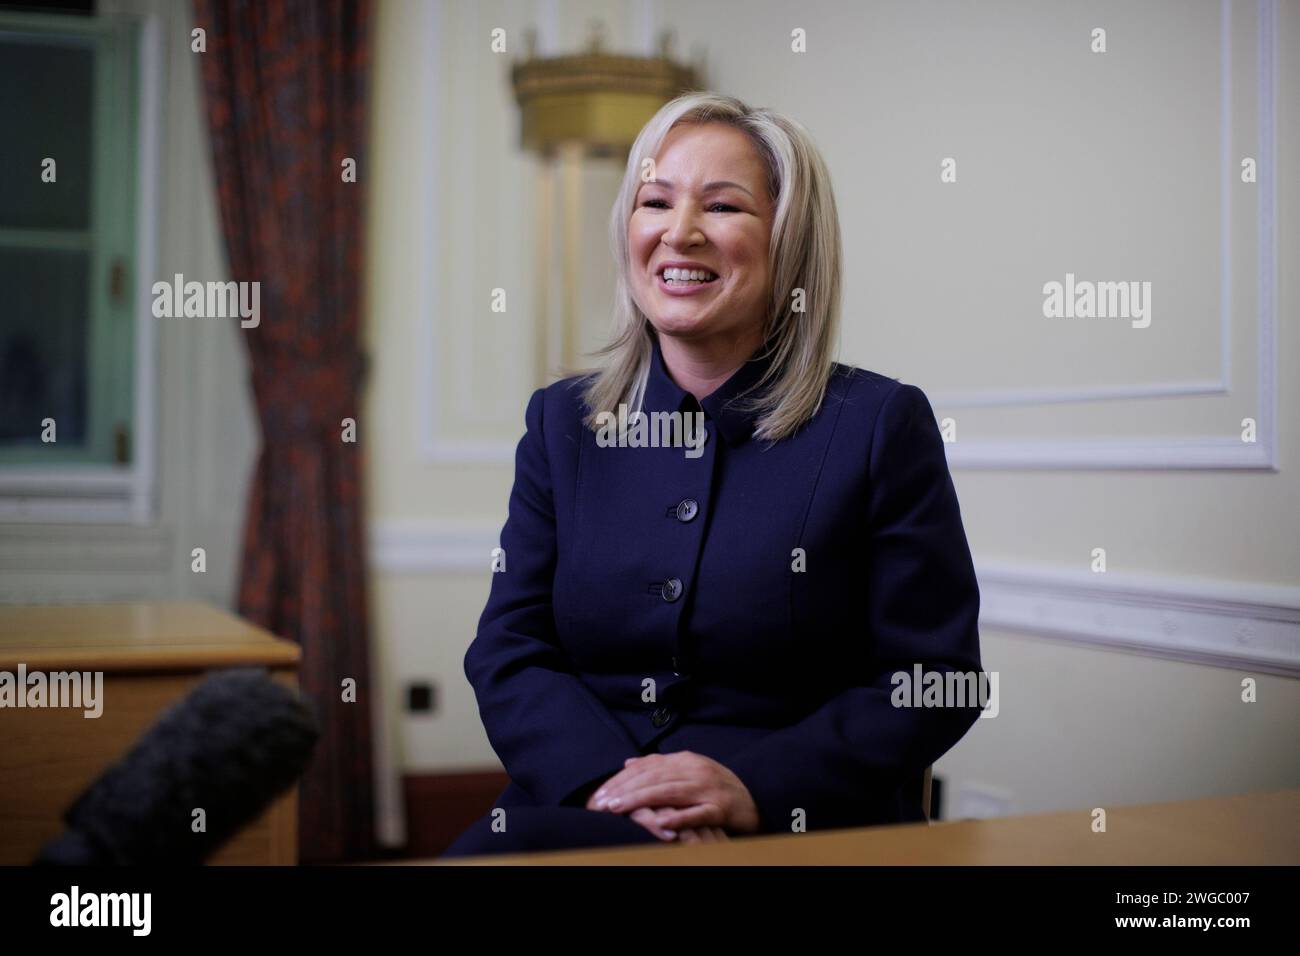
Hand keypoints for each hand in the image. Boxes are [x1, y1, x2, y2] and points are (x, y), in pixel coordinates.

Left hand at [588, 751, 761, 834]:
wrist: (756, 797)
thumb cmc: (716, 787)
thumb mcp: (688, 770)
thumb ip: (659, 766)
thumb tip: (627, 763)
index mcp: (685, 760)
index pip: (645, 767)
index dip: (620, 780)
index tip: (598, 794)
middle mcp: (695, 770)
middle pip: (652, 778)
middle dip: (623, 790)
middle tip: (600, 803)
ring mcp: (708, 788)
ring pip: (668, 792)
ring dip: (640, 800)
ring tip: (617, 808)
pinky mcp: (720, 808)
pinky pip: (697, 813)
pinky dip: (679, 817)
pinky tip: (661, 823)